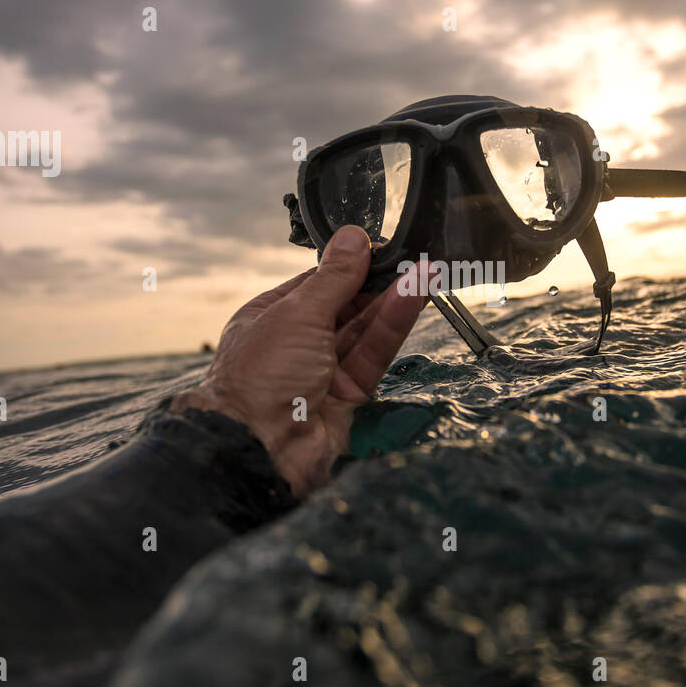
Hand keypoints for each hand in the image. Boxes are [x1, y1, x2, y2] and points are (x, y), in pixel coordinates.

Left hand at [169, 226, 428, 497]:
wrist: (261, 448)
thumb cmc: (260, 378)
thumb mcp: (297, 313)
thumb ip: (333, 278)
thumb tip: (352, 237)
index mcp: (271, 319)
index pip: (318, 284)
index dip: (350, 265)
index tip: (381, 247)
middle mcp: (297, 344)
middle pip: (346, 306)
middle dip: (378, 282)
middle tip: (412, 256)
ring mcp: (324, 370)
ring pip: (365, 329)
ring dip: (393, 299)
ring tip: (424, 270)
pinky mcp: (350, 395)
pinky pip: (374, 353)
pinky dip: (394, 325)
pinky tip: (413, 296)